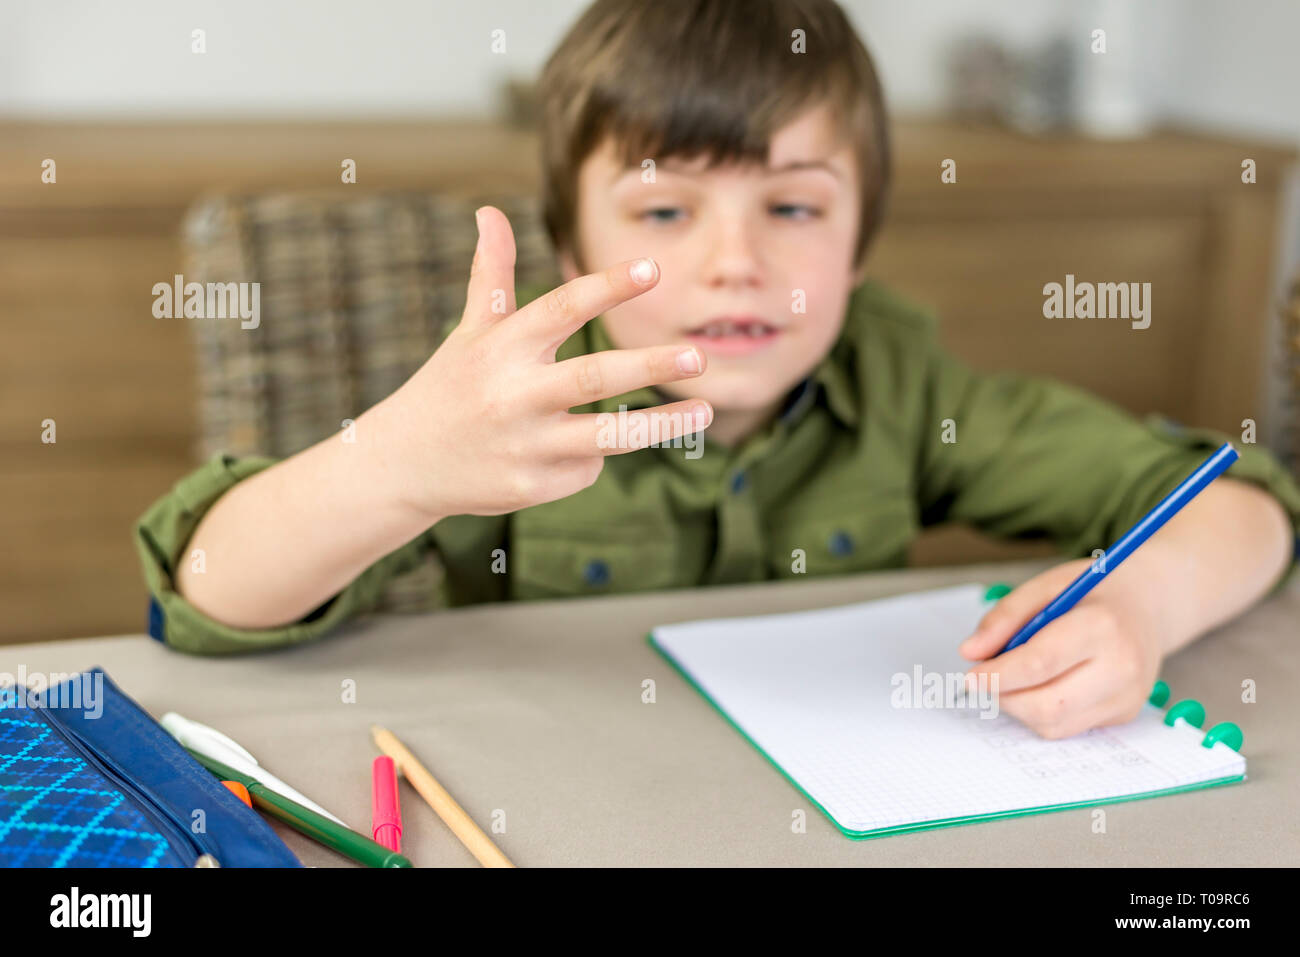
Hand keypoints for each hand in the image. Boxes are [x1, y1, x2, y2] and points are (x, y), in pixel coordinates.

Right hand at [380, 205, 711, 521]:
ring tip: (707, 411)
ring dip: (660, 426)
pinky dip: (594, 458)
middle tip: (698, 354)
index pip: (562, 309)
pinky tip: (572, 450)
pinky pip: (586, 470)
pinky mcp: (531, 487)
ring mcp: (524, 444)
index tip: (652, 269)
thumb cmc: (449, 386)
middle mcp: (513, 394)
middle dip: (649, 366)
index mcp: (502, 347)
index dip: (608, 287)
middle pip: (594, 377)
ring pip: (605, 437)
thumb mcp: (470, 331)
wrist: (403, 464)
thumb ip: (492, 274)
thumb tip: (490, 210)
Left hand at [957, 559, 1165, 738]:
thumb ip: (1005, 617)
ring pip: (1054, 724)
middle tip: (985, 680)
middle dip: (1005, 697)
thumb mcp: (1046, 586)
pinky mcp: (1123, 715)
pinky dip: (1041, 713)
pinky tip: (1041, 686)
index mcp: (1102, 626)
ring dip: (1019, 708)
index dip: (998, 675)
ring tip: (1013, 679)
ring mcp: (1127, 697)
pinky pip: (1068, 728)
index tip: (970, 676)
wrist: (1149, 605)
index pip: (1040, 664)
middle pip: (1047, 705)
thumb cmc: (1094, 592)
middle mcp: (1122, 667)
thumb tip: (971, 653)